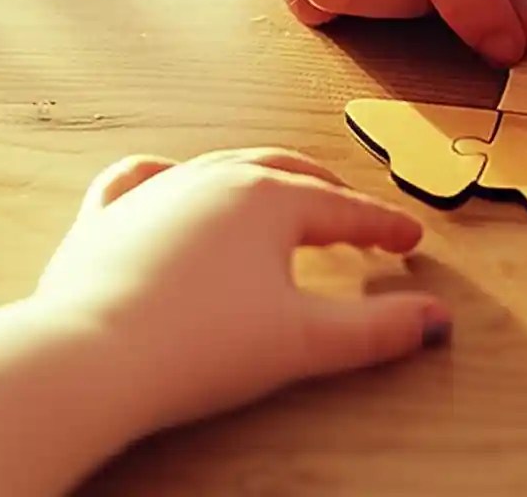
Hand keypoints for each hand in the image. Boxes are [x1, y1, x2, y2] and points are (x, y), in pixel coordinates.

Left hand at [35, 147, 449, 429]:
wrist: (91, 359)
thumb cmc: (200, 345)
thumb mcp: (306, 340)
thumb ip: (377, 329)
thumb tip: (436, 320)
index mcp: (268, 199)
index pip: (345, 209)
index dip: (384, 224)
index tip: (410, 238)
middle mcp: (213, 178)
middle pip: (288, 172)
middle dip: (328, 192)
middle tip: (355, 217)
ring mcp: (155, 192)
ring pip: (221, 167)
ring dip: (262, 180)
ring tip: (283, 199)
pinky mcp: (106, 217)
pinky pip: (141, 179)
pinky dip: (170, 179)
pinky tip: (175, 184)